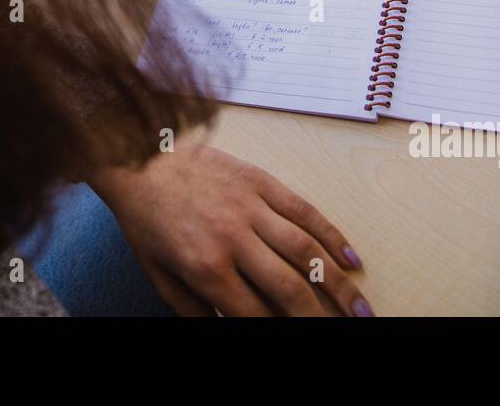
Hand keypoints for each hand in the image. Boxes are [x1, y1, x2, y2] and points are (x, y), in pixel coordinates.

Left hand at [89, 143, 370, 315]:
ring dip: (339, 283)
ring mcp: (249, 206)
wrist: (137, 160)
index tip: (301, 339)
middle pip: (289, 288)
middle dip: (319, 317)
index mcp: (205, 267)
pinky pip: (303, 209)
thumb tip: (225, 330)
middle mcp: (232, 238)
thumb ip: (194, 312)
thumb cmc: (147, 221)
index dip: (282, 331)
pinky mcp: (259, 181)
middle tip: (346, 331)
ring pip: (305, 250)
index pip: (256, 315)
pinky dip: (331, 234)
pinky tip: (352, 258)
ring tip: (362, 308)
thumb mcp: (159, 276)